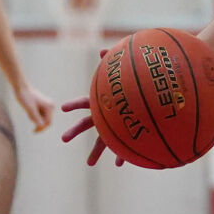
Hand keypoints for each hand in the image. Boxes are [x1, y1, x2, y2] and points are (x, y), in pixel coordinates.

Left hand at [14, 82, 55, 132]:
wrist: (21, 88)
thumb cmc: (25, 97)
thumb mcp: (29, 109)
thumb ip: (35, 117)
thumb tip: (41, 126)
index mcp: (50, 106)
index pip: (48, 122)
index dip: (42, 128)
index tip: (34, 131)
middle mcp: (51, 106)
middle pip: (46, 121)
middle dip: (38, 122)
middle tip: (28, 116)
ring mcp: (48, 106)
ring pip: (42, 119)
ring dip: (35, 119)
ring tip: (28, 111)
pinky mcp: (44, 106)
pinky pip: (40, 116)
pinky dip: (34, 116)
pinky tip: (29, 110)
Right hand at [59, 44, 125, 165]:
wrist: (150, 100)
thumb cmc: (134, 85)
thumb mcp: (121, 74)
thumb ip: (113, 62)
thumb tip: (103, 49)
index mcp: (102, 103)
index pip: (84, 102)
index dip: (74, 105)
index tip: (62, 109)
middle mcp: (105, 116)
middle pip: (87, 124)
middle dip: (75, 131)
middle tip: (63, 138)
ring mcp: (114, 126)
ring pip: (103, 141)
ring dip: (96, 152)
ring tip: (89, 164)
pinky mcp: (125, 134)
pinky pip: (122, 147)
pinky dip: (121, 156)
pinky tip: (119, 165)